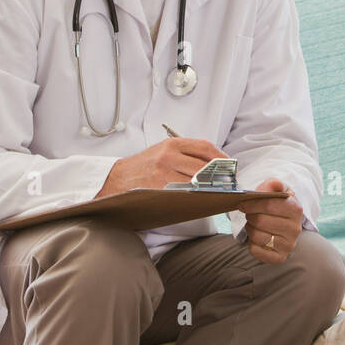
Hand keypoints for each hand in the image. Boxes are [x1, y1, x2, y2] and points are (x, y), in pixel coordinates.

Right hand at [93, 139, 228, 197]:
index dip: (221, 157)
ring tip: (218, 192)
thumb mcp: (162, 151)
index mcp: (171, 144)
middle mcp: (168, 156)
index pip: (204, 147)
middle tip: (228, 183)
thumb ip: (184, 154)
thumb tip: (213, 163)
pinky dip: (195, 197)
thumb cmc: (141, 167)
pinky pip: (183, 193)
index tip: (229, 166)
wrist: (115, 179)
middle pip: (204, 166)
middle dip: (219, 176)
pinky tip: (201, 199)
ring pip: (196, 181)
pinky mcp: (158, 188)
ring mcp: (163, 173)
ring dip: (209, 188)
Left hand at [239, 180, 302, 263]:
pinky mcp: (280, 257)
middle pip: (260, 221)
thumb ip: (274, 184)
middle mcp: (295, 228)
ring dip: (250, 229)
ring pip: (257, 236)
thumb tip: (275, 184)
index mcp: (295, 209)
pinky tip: (258, 238)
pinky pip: (256, 251)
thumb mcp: (278, 191)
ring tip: (254, 225)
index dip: (252, 204)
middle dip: (250, 216)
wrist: (285, 225)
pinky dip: (252, 244)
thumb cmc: (278, 206)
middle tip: (249, 214)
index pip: (268, 205)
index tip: (243, 203)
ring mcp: (288, 245)